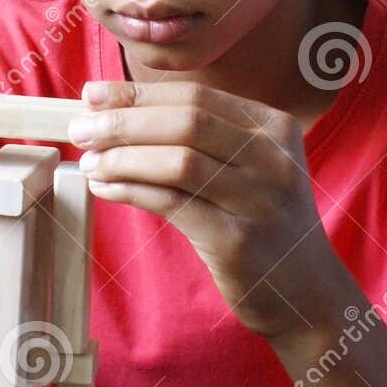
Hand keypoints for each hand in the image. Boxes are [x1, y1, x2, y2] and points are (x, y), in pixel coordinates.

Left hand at [67, 79, 337, 339]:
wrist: (307, 292)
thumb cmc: (264, 224)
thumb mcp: (252, 168)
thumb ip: (206, 139)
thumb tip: (121, 112)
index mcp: (274, 127)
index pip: (196, 95)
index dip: (138, 93)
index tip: (93, 95)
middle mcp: (273, 158)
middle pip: (185, 122)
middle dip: (123, 121)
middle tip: (80, 127)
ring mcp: (259, 199)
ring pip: (177, 161)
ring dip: (123, 157)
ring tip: (90, 161)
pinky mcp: (237, 240)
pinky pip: (172, 204)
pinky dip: (131, 190)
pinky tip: (106, 188)